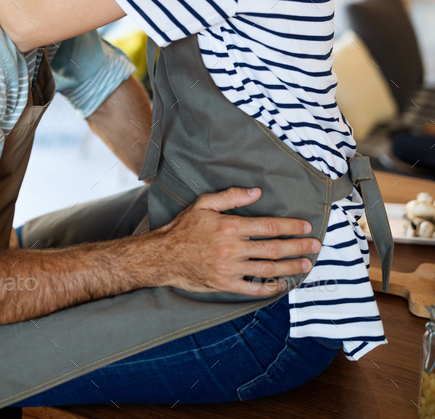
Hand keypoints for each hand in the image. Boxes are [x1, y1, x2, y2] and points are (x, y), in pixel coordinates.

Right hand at [158, 186, 320, 295]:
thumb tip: (256, 192)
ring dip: (290, 267)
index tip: (306, 226)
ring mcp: (230, 269)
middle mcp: (232, 249)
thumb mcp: (204, 204)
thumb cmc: (184, 228)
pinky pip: (253, 289)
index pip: (268, 226)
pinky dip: (270, 288)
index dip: (290, 226)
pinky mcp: (225, 285)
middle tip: (316, 245)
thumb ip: (231, 197)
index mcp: (229, 227)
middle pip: (273, 248)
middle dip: (298, 246)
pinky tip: (282, 284)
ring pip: (268, 269)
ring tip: (306, 264)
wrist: (164, 256)